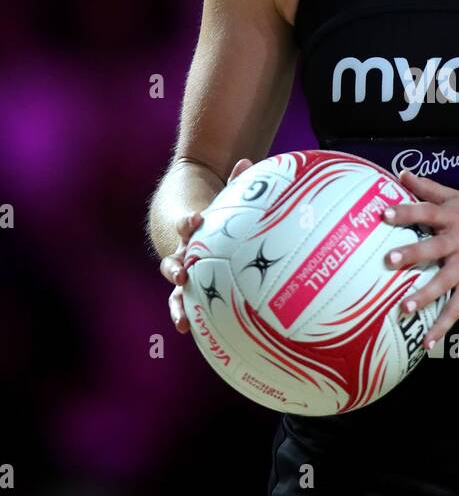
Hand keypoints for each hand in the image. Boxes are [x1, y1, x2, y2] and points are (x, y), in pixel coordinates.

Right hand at [160, 157, 252, 332]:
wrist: (194, 232)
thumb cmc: (219, 218)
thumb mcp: (226, 201)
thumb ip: (235, 185)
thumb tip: (247, 162)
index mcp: (191, 231)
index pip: (186, 224)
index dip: (188, 222)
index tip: (194, 220)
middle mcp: (183, 254)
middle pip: (173, 261)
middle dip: (175, 268)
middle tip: (181, 273)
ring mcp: (184, 275)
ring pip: (175, 291)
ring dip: (177, 305)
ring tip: (182, 320)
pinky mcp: (191, 293)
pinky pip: (187, 307)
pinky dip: (186, 318)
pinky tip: (190, 333)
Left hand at [381, 168, 458, 350]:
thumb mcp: (458, 199)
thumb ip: (429, 188)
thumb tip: (401, 173)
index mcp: (452, 218)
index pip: (426, 212)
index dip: (406, 212)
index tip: (385, 214)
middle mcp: (458, 241)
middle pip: (433, 247)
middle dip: (412, 254)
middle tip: (389, 260)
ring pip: (444, 281)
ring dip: (424, 295)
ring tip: (404, 307)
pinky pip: (457, 307)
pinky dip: (442, 325)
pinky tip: (427, 343)